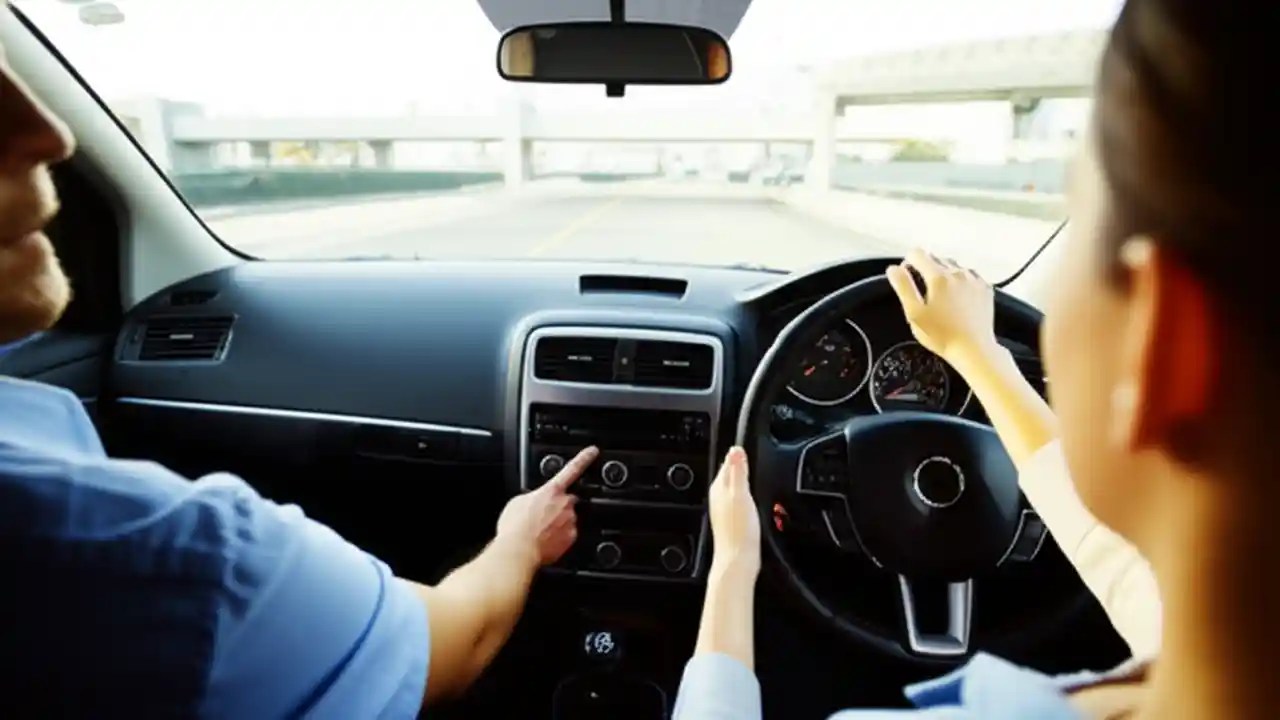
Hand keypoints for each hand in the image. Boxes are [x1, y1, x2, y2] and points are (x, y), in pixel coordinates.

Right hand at [495, 446, 597, 566]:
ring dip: (556, 523)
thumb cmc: (515, 526)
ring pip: (567, 519)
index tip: (593, 450)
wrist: (518, 551)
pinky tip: (543, 541)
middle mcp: (565, 504)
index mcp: (552, 490)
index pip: (572, 469)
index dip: (584, 458)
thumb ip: (531, 496)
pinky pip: (566, 535)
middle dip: (557, 507)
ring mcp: (570, 521)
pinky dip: (558, 538)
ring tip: (538, 532)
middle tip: (541, 517)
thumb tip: (534, 500)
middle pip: (567, 501)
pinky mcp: (570, 538)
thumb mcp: (517, 502)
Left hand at [708, 447, 760, 577]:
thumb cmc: (739, 530)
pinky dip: (746, 498)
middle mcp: (718, 497)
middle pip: (731, 475)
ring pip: (734, 489)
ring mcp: (724, 510)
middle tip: (754, 462)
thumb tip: (735, 449)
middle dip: (742, 468)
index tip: (749, 451)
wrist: (738, 560)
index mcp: (719, 487)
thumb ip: (738, 471)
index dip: (739, 455)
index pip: (728, 462)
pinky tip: (754, 502)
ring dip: (744, 483)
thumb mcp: (741, 494)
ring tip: (755, 479)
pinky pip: (738, 502)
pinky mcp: (731, 521)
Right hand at [886, 249, 998, 363]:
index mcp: (938, 277)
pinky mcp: (985, 288)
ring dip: (944, 273)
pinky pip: (969, 275)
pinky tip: (957, 297)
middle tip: (923, 291)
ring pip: (953, 265)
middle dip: (926, 268)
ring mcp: (974, 279)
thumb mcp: (914, 313)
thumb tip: (893, 269)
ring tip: (941, 295)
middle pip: (936, 258)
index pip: (918, 254)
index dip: (908, 262)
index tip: (907, 275)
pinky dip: (960, 280)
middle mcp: (958, 273)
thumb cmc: (942, 335)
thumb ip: (902, 286)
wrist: (974, 349)